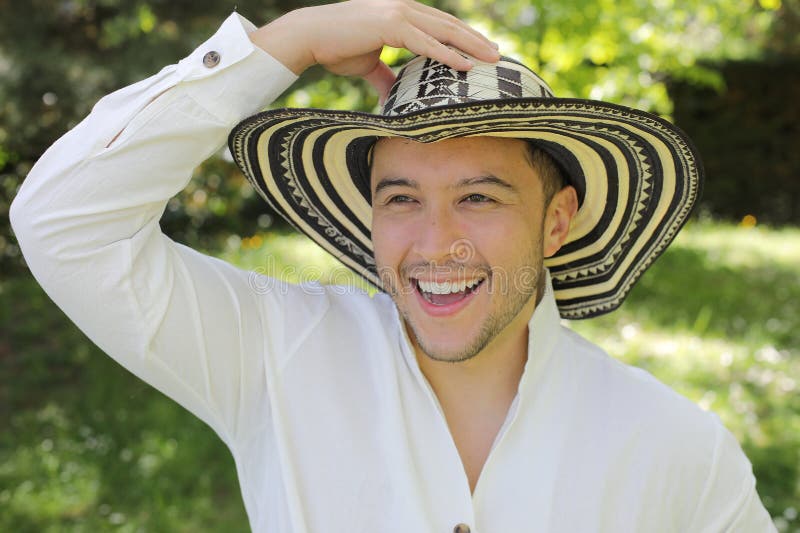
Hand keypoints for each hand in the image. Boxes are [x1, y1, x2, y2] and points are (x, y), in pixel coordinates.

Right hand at [249, 0, 499, 102]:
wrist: (310, 37)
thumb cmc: (335, 47)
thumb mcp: (366, 64)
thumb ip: (384, 76)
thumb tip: (392, 97)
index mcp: (401, 14)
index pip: (440, 24)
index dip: (462, 37)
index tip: (482, 51)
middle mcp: (404, 9)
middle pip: (449, 24)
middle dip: (476, 40)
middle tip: (497, 55)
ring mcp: (398, 14)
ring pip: (444, 30)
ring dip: (470, 45)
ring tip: (491, 59)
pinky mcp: (390, 25)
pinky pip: (426, 43)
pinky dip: (447, 54)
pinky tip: (465, 66)